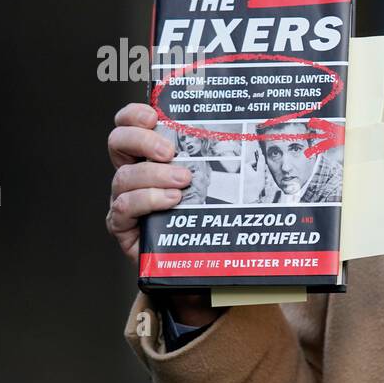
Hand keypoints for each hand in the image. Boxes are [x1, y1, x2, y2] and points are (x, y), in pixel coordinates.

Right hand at [106, 103, 217, 327]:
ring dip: (153, 175)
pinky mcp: (124, 227)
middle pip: (117, 144)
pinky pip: (123, 207)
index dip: (134, 115)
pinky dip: (147, 200)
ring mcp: (126, 200)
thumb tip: (266, 133)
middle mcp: (133, 174)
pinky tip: (172, 201)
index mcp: (151, 156)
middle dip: (140, 140)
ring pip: (123, 177)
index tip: (154, 115)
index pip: (129, 125)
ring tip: (183, 181)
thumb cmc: (210, 219)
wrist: (202, 268)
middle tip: (169, 150)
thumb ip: (227, 159)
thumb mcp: (220, 185)